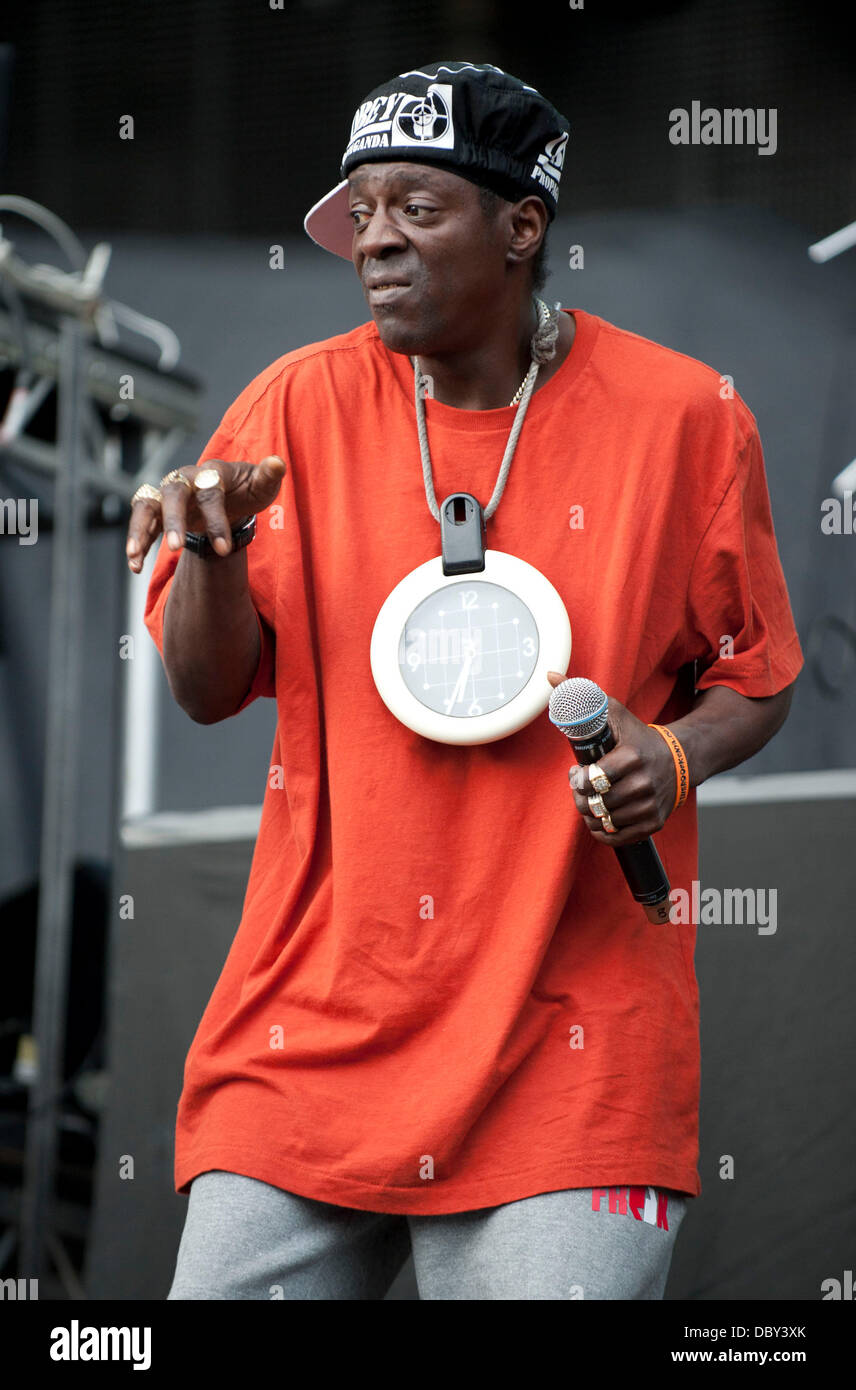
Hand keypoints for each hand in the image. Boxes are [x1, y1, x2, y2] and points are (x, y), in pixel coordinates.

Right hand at [125, 456, 285, 571]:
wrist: (230, 494)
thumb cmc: (247, 489)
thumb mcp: (261, 485)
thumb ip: (269, 476)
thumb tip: (278, 463)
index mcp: (213, 471)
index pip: (210, 492)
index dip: (216, 520)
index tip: (223, 551)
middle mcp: (186, 478)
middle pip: (173, 492)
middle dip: (173, 520)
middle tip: (175, 548)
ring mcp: (170, 494)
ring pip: (147, 504)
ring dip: (139, 529)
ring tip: (134, 556)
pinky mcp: (159, 510)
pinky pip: (142, 522)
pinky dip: (137, 541)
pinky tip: (135, 565)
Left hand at [546, 670, 676, 845]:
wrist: (679, 759)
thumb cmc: (638, 736)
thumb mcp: (613, 712)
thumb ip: (582, 696)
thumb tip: (551, 677)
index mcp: (632, 756)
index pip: (594, 780)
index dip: (578, 780)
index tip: (578, 774)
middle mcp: (644, 783)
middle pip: (595, 803)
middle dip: (580, 798)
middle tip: (581, 790)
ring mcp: (649, 805)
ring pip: (604, 821)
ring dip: (589, 815)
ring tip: (590, 802)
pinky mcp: (653, 823)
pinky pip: (616, 837)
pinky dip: (602, 831)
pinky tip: (601, 817)